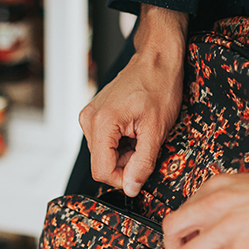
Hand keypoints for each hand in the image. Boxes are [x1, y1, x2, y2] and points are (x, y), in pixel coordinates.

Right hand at [78, 6, 187, 195]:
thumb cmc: (159, 87)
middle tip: (147, 147)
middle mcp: (88, 120)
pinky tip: (135, 129)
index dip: (124, 180)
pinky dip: (121, 143)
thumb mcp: (157, 130)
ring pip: (103, 153)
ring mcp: (89, 116)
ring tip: (142, 135)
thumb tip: (131, 188)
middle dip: (126, 164)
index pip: (101, 171)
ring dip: (124, 153)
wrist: (157, 60)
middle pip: (101, 163)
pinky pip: (104, 141)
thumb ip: (142, 163)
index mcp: (101, 123)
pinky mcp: (94, 114)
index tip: (143, 174)